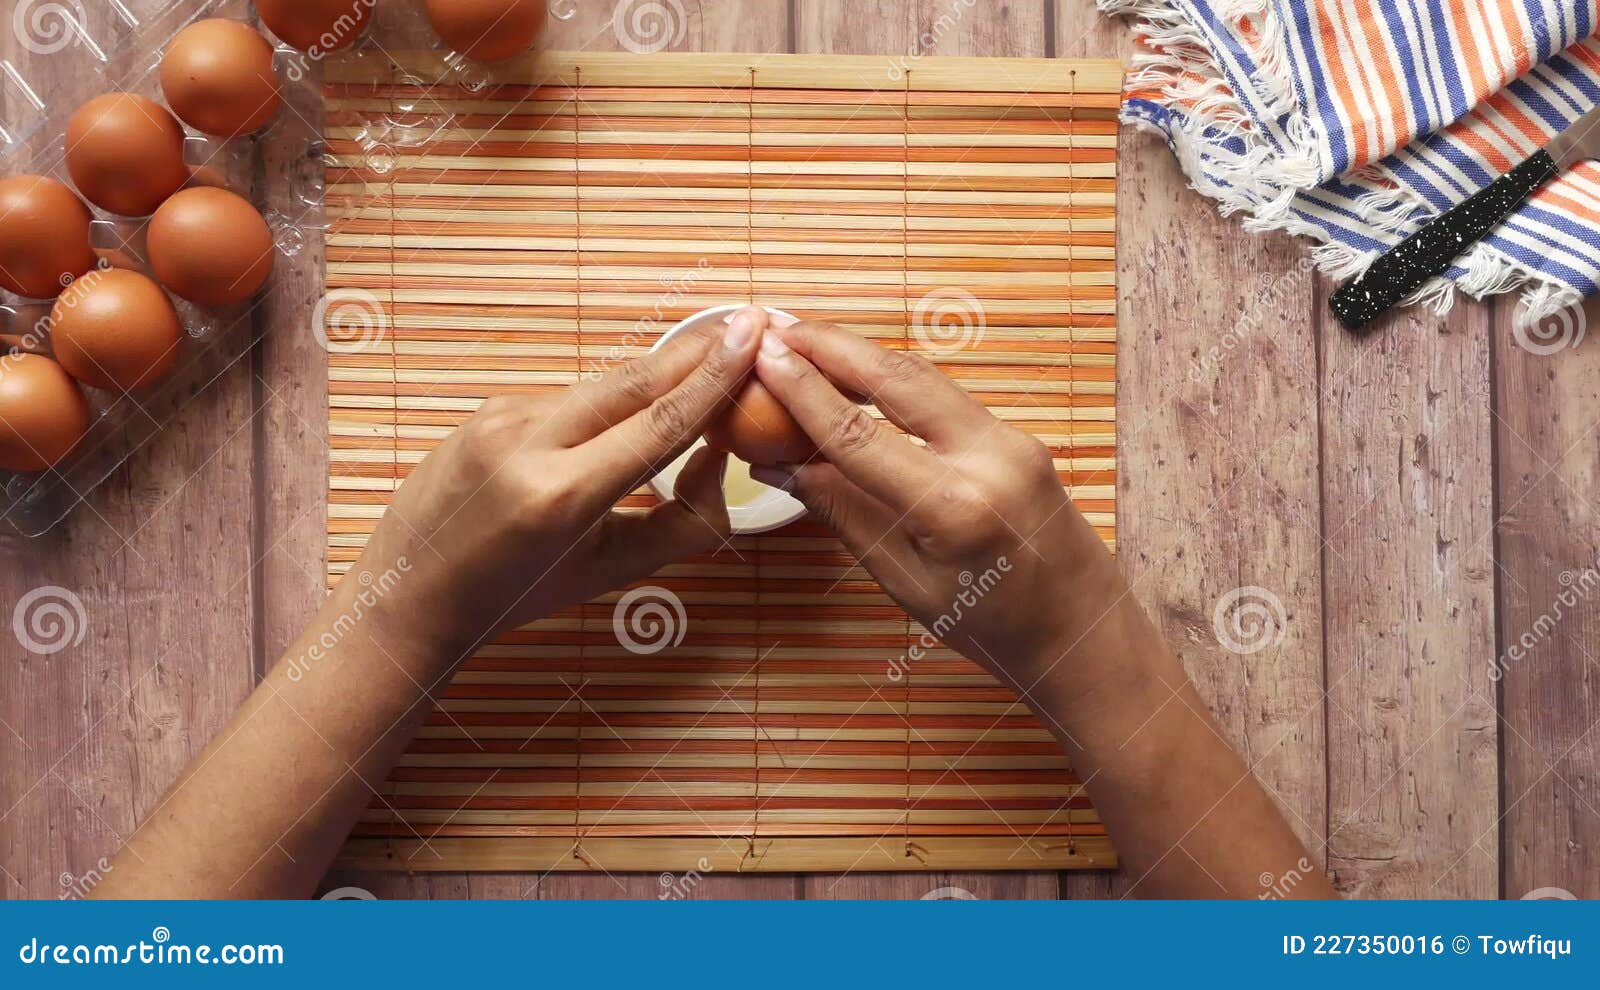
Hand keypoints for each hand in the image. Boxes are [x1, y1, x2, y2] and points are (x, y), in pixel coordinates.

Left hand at [355, 306, 769, 661]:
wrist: (409, 592)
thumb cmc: (513, 594)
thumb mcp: (610, 574)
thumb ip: (682, 522)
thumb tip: (716, 457)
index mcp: (561, 497)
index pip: (658, 422)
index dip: (714, 375)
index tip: (751, 333)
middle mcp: (526, 445)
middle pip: (633, 381)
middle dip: (695, 352)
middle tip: (747, 323)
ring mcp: (499, 418)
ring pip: (601, 386)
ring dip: (654, 378)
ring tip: (705, 365)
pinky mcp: (487, 406)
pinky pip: (567, 397)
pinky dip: (605, 402)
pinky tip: (628, 410)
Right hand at [749, 319, 1116, 679]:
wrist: (1081, 631)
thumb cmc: (991, 626)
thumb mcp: (903, 581)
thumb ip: (844, 512)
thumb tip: (779, 465)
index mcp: (956, 509)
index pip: (860, 433)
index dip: (804, 390)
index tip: (763, 356)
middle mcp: (991, 459)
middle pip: (897, 379)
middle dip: (833, 346)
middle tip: (778, 328)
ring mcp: (1013, 440)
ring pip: (925, 379)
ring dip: (864, 356)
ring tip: (807, 342)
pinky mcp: (1019, 436)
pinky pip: (946, 398)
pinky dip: (896, 382)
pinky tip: (860, 377)